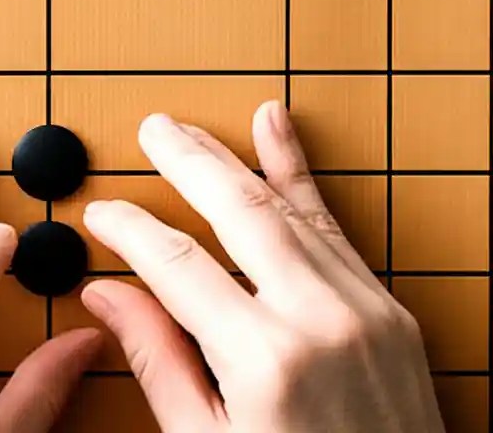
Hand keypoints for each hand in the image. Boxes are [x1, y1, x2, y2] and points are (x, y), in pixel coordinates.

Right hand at [80, 103, 444, 431]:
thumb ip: (160, 363)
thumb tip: (109, 298)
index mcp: (265, 360)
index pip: (177, 265)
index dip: (131, 229)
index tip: (102, 212)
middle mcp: (320, 319)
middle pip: (239, 210)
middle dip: (188, 161)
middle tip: (152, 129)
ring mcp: (364, 308)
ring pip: (289, 207)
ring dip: (238, 159)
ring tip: (196, 129)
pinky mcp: (391, 310)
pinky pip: (334, 229)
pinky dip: (302, 178)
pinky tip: (279, 132)